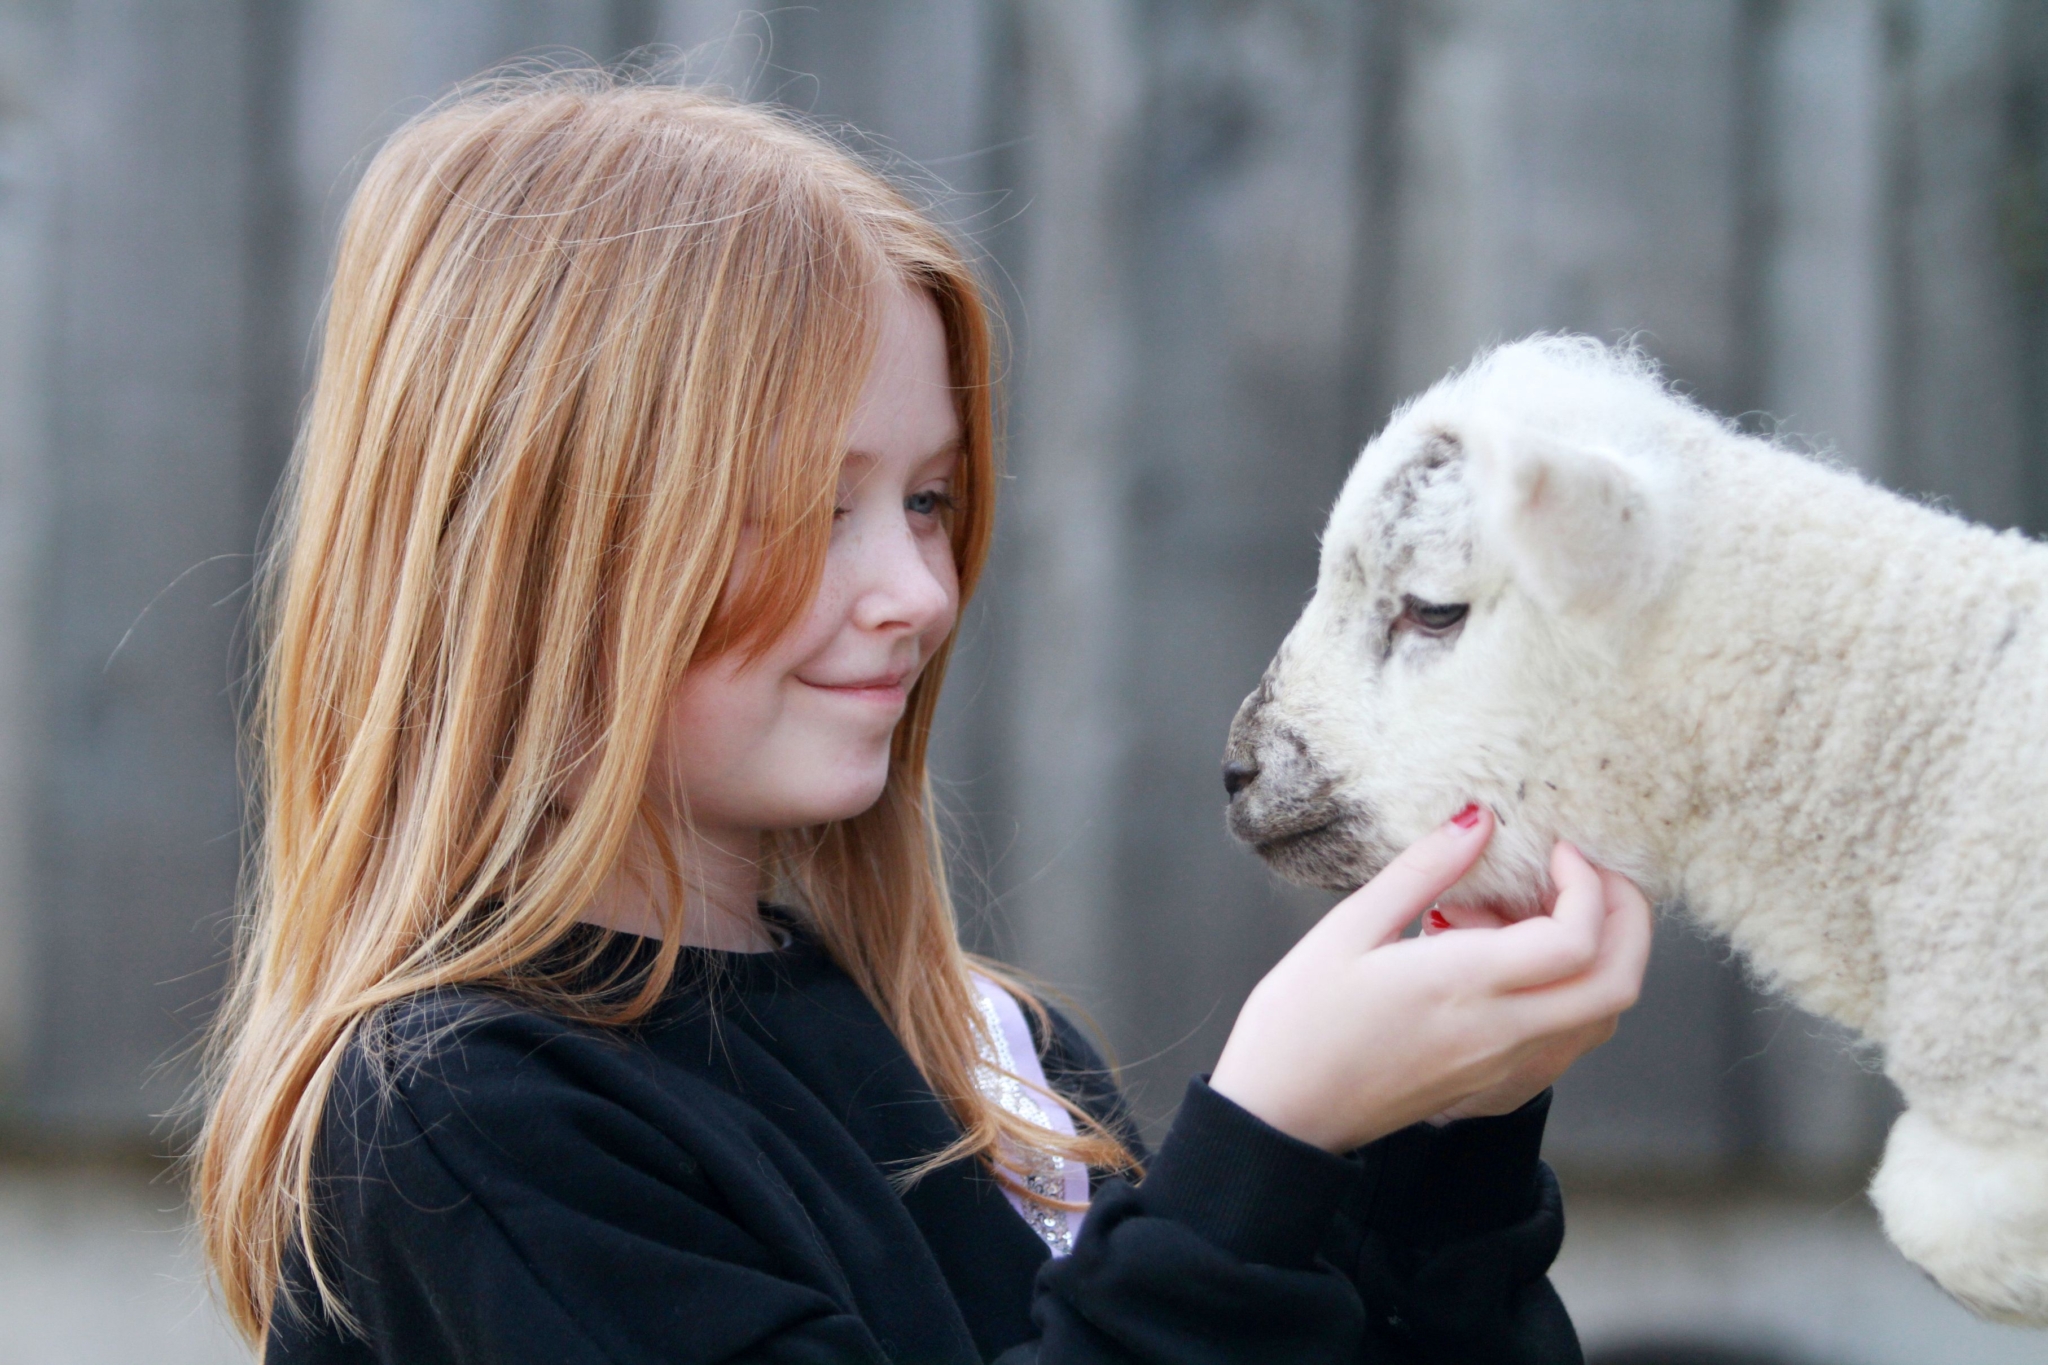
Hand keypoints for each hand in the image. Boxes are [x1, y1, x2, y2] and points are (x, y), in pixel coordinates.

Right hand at [1209, 808, 1651, 1152]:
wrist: (1280, 1115)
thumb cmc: (1300, 1021)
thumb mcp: (1348, 928)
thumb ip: (1424, 870)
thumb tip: (1479, 818)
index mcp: (1464, 987)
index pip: (1578, 939)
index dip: (1588, 883)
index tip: (1555, 848)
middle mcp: (1501, 1035)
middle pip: (1619, 983)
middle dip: (1625, 917)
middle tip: (1584, 873)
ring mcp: (1505, 1070)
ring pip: (1602, 1015)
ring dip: (1594, 955)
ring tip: (1522, 914)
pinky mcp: (1498, 1091)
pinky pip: (1568, 1042)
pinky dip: (1566, 993)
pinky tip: (1503, 964)